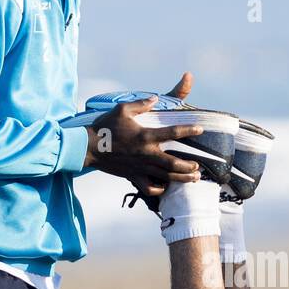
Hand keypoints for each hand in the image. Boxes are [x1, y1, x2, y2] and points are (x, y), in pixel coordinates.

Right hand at [84, 94, 202, 184]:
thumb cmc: (105, 127)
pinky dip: (159, 189)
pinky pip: (149, 188)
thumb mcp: (122, 110)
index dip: (188, 130)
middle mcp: (146, 154)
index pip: (172, 132)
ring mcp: (140, 168)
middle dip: (188, 166)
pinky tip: (166, 186)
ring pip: (165, 177)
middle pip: (173, 164)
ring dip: (181, 179)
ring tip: (193, 178)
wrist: (88, 147)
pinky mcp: (132, 177)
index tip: (200, 129)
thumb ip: (141, 104)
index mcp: (145, 136)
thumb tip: (155, 98)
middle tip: (198, 166)